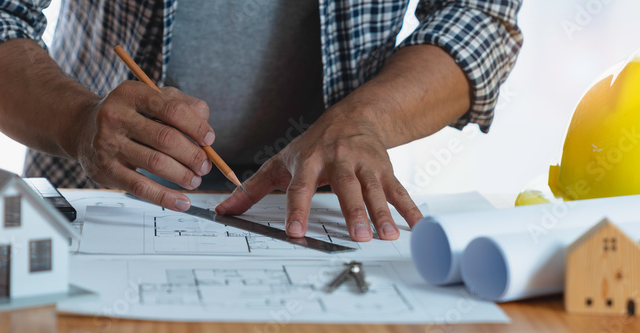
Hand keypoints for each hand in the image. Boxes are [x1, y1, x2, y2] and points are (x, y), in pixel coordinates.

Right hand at [73, 81, 213, 210]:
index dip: (196, 126)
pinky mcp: (107, 170)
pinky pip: (141, 187)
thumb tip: (205, 127)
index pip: (171, 109)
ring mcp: (109, 144)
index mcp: (131, 93)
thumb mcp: (150, 97)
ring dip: (183, 175)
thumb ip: (182, 104)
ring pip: (157, 164)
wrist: (82, 128)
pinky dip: (165, 197)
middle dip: (193, 155)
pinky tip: (182, 202)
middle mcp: (116, 116)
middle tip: (204, 165)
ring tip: (195, 179)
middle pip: (166, 138)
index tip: (209, 139)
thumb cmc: (126, 114)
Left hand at [214, 112, 423, 241]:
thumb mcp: (280, 162)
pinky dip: (408, 207)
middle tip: (358, 235)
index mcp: (309, 160)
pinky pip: (398, 189)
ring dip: (382, 212)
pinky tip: (416, 225)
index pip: (300, 187)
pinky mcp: (385, 169)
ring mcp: (365, 164)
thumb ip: (252, 189)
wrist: (352, 117)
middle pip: (346, 187)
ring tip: (388, 236)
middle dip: (353, 211)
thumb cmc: (312, 146)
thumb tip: (223, 209)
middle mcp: (339, 160)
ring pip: (375, 189)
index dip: (297, 208)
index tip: (295, 231)